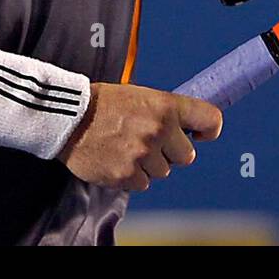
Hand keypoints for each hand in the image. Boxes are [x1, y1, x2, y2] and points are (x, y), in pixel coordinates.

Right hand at [57, 82, 221, 191]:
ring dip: (148, 164)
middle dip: (170, 151)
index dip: (209, 129)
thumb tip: (188, 128)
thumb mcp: (141, 96)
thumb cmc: (104, 104)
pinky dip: (131, 175)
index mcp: (166, 106)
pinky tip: (116, 158)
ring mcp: (143, 154)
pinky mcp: (127, 175)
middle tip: (147, 140)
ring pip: (163, 172)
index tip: (200, 134)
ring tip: (126, 147)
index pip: (210, 119)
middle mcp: (159, 130)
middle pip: (186, 156)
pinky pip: (143, 183)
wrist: (69, 117)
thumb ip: (165, 111)